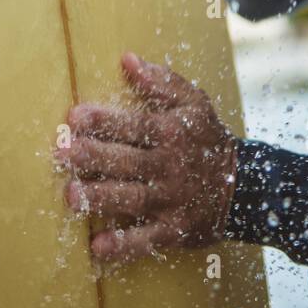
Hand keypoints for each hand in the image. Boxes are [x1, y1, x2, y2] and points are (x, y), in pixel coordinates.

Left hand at [60, 52, 238, 263]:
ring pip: (132, 199)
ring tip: (71, 196)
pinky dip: (124, 245)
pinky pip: (147, 239)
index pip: (134, 126)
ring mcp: (172, 200)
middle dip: (93, 158)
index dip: (104, 121)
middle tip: (62, 154)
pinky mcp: (174, 230)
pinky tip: (99, 247)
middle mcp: (170, 166)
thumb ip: (161, 82)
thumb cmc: (208, 139)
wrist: (246, 186)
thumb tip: (127, 59)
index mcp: (172, 132)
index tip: (74, 117)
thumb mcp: (195, 103)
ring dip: (101, 198)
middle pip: (128, 162)